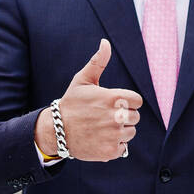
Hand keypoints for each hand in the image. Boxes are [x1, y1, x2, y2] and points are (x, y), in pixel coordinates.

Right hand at [37, 38, 141, 161]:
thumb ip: (98, 62)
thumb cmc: (71, 104)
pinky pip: (123, 148)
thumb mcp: (82, 81)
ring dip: (119, 132)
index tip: (112, 104)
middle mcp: (117, 117)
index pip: (137, 101)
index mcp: (114, 98)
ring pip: (130, 133)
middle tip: (104, 118)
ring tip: (101, 129)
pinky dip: (113, 146)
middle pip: (135, 118)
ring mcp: (114, 135)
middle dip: (123, 117)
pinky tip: (99, 139)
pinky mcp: (111, 151)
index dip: (126, 102)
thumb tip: (105, 42)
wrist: (56, 131)